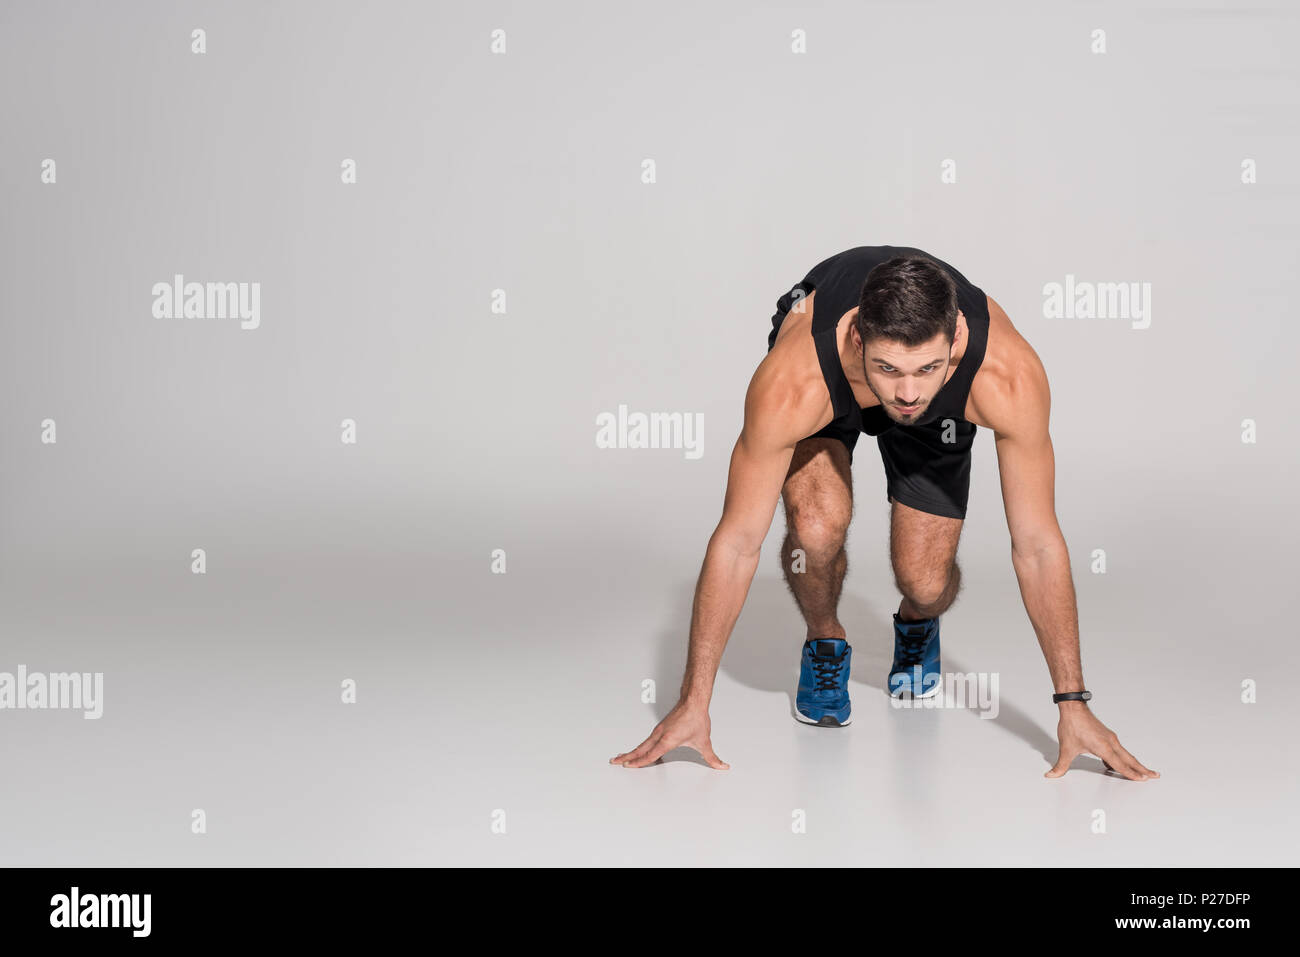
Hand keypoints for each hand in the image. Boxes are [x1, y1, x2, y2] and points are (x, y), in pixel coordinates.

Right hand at [609, 701, 729, 769]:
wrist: (693, 700)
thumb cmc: (696, 718)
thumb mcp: (704, 741)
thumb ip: (713, 758)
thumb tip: (722, 766)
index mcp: (667, 740)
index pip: (650, 755)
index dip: (639, 762)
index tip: (628, 766)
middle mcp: (660, 735)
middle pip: (640, 749)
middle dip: (627, 757)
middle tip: (615, 762)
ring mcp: (659, 731)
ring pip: (642, 744)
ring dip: (632, 751)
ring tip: (623, 757)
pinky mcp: (661, 728)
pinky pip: (648, 740)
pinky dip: (641, 747)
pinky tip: (641, 751)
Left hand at [1046, 705, 1158, 780]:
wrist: (1073, 708)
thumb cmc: (1072, 726)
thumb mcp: (1066, 749)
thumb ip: (1060, 765)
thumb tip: (1051, 775)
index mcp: (1104, 747)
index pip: (1120, 765)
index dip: (1131, 774)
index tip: (1143, 780)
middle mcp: (1111, 742)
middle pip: (1129, 759)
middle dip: (1142, 769)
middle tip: (1155, 775)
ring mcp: (1110, 738)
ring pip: (1125, 754)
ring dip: (1134, 763)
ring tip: (1143, 771)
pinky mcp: (1107, 735)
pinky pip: (1118, 750)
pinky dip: (1122, 758)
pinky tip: (1117, 764)